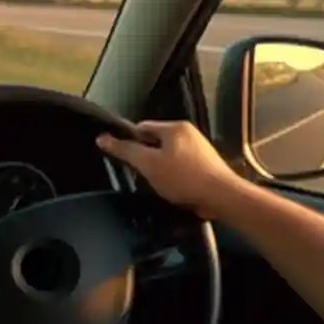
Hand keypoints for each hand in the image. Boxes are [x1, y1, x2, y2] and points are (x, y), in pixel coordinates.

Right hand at [96, 120, 245, 219]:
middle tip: (139, 174)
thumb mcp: (149, 164)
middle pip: (155, 141)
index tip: (123, 158)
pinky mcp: (205, 165)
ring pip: (168, 155)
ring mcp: (199, 149)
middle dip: (146, 157)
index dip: (129, 141)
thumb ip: (126, 151)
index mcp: (175, 127)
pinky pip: (181, 166)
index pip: (142, 127)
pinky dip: (173, 175)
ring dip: (159, 168)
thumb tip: (102, 138)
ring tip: (156, 184)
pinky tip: (172, 189)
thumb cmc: (184, 178)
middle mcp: (188, 133)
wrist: (221, 196)